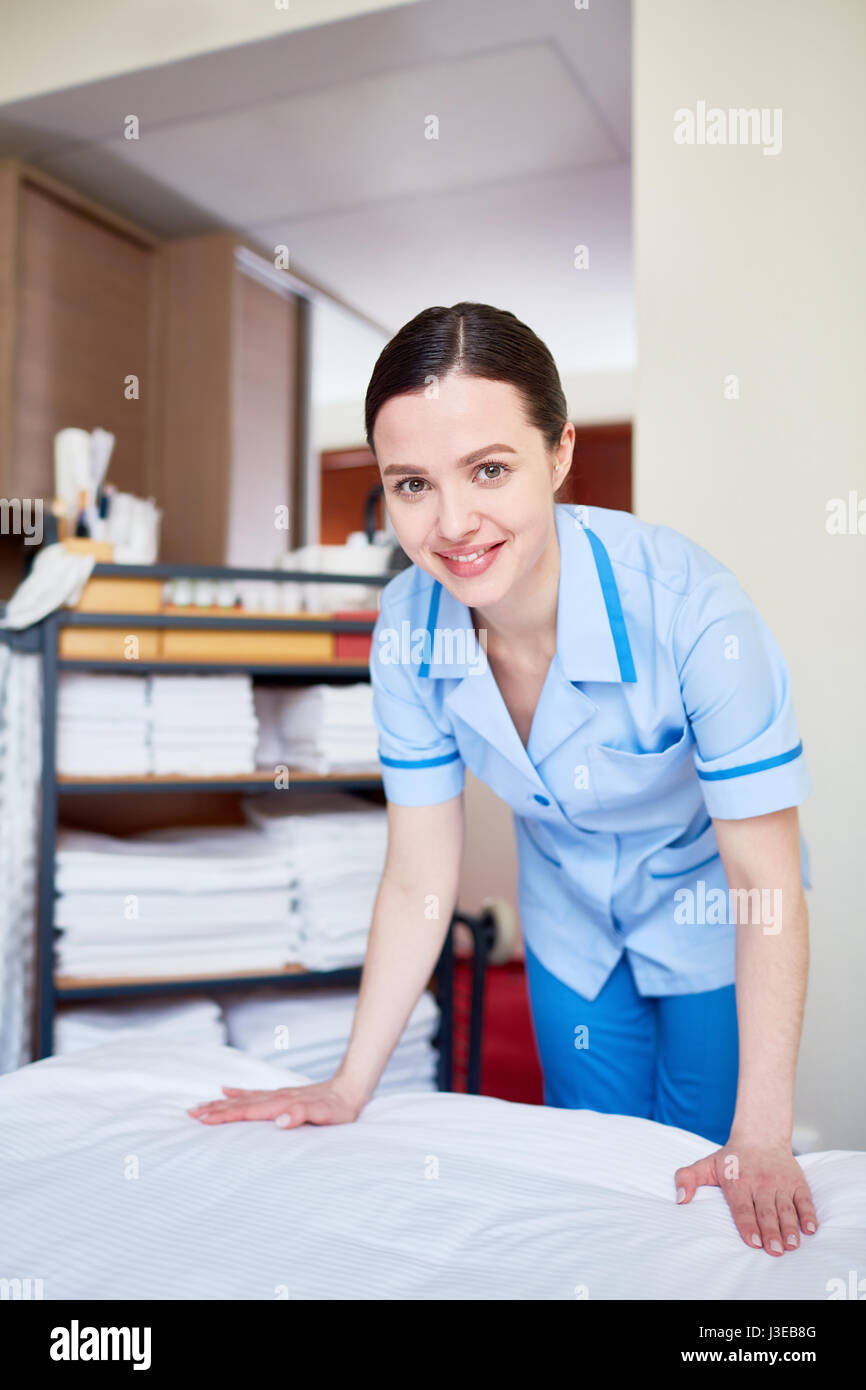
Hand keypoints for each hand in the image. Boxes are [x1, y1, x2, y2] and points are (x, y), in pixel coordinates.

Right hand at [187, 1075, 366, 1128]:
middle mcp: (275, 1098)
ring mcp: (277, 1095)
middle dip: (214, 1109)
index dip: (224, 1115)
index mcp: (281, 1104)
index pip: (247, 1110)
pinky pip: (254, 1093)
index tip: (203, 1119)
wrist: (350, 1089)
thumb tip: (279, 1120)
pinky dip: (238, 1092)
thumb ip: (302, 1116)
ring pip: (242, 1098)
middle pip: (238, 1103)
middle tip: (189, 1114)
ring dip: (220, 1102)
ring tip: (199, 1105)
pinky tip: (226, 1089)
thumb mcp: (325, 1116)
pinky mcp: (282, 1095)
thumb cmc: (338, 1108)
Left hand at [674, 1135, 818, 1254]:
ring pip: (786, 1208)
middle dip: (771, 1232)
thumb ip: (688, 1178)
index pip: (743, 1207)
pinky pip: (805, 1200)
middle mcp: (761, 1183)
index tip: (752, 1242)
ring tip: (791, 1245)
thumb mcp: (706, 1165)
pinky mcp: (797, 1183)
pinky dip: (808, 1214)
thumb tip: (679, 1199)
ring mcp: (781, 1183)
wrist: (761, 1134)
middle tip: (774, 1250)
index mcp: (738, 1182)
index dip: (748, 1224)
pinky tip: (809, 1229)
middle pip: (766, 1211)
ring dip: (789, 1228)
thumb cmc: (732, 1158)